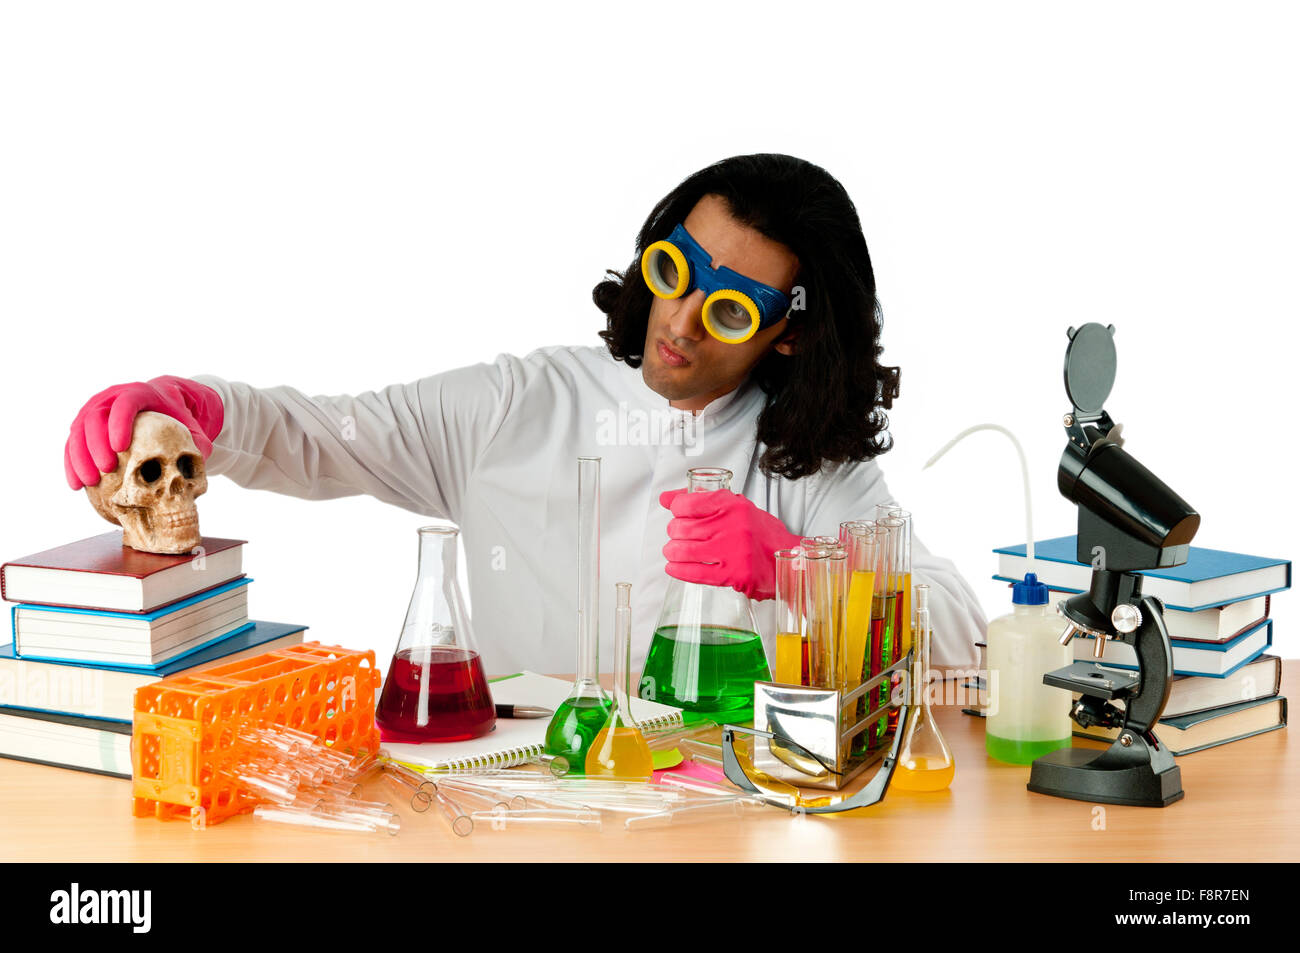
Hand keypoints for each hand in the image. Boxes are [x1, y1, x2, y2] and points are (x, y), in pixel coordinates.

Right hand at [64, 375, 223, 489]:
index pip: (125, 403)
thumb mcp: (192, 426)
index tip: (120, 447)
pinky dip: (72, 463)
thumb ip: (200, 440)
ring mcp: (94, 409)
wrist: (160, 404)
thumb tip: (206, 459)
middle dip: (97, 444)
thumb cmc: (176, 416)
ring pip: (79, 430)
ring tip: (90, 482)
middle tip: (106, 470)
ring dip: (80, 457)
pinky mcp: (84, 425)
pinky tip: (76, 485)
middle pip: (96, 416)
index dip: (119, 423)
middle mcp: (111, 396)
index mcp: (139, 393)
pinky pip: (73, 443)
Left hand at [660, 488, 801, 601]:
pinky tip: (674, 567)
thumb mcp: (738, 507)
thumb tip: (667, 498)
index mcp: (732, 505)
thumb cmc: (762, 533)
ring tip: (674, 551)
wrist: (789, 559)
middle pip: (681, 528)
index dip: (676, 509)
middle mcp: (731, 526)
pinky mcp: (731, 575)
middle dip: (674, 533)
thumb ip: (703, 500)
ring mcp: (731, 551)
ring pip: (682, 550)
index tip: (678, 513)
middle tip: (678, 535)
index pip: (687, 503)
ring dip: (672, 551)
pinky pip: (693, 573)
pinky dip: (678, 570)